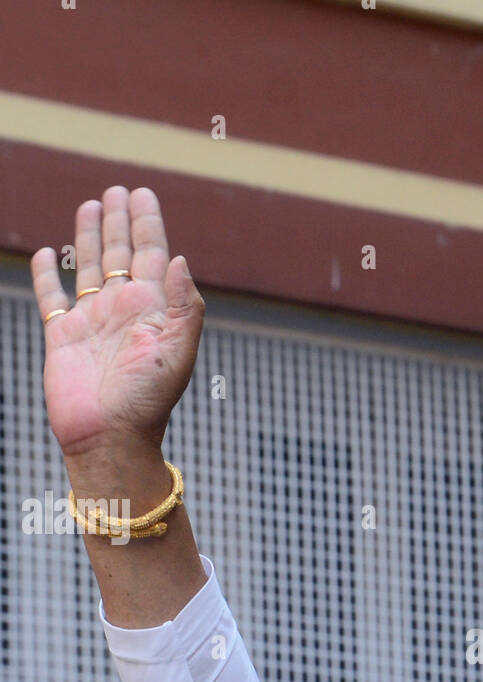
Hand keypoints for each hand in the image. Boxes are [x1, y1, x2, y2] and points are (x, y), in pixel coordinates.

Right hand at [30, 186, 204, 459]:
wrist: (109, 437)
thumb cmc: (148, 401)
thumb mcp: (178, 354)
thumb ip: (184, 308)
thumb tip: (181, 260)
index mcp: (153, 310)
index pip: (153, 254)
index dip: (148, 223)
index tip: (142, 193)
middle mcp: (123, 310)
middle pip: (121, 253)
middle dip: (120, 221)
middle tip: (117, 189)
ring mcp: (93, 321)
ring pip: (89, 266)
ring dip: (89, 236)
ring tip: (90, 204)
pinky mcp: (63, 336)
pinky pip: (53, 297)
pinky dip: (48, 275)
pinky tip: (46, 254)